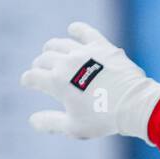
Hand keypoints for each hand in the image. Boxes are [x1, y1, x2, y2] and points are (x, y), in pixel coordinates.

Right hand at [20, 22, 159, 142]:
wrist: (131, 104)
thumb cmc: (102, 119)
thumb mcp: (73, 127)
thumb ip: (50, 123)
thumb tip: (32, 120)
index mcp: (56, 82)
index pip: (34, 77)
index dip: (28, 80)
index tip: (27, 82)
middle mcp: (66, 63)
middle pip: (45, 59)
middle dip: (39, 64)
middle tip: (39, 69)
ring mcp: (83, 52)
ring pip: (60, 44)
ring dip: (52, 48)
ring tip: (50, 51)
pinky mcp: (101, 46)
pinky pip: (86, 32)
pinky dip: (77, 29)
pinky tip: (73, 29)